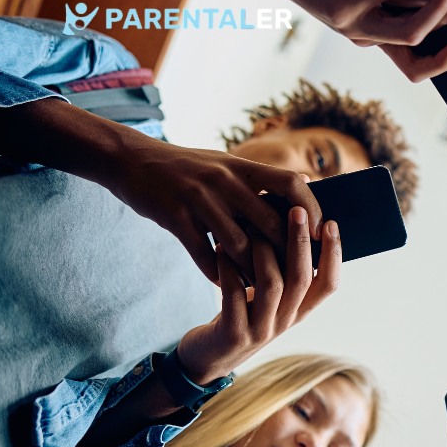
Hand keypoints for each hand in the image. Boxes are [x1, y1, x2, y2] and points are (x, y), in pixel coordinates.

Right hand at [108, 140, 321, 284]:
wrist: (128, 159)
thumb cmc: (185, 168)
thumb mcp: (224, 164)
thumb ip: (258, 180)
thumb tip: (302, 192)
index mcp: (241, 166)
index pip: (290, 184)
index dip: (310, 209)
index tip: (318, 233)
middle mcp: (224, 179)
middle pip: (269, 222)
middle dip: (285, 252)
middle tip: (295, 274)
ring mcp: (199, 198)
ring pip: (238, 245)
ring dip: (251, 271)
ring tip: (261, 287)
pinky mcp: (174, 217)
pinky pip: (203, 254)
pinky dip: (217, 274)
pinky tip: (224, 284)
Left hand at [176, 207, 340, 382]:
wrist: (210, 357)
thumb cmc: (242, 314)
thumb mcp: (270, 297)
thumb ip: (283, 269)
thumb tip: (295, 221)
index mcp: (301, 311)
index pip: (329, 284)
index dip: (334, 255)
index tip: (331, 223)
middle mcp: (287, 321)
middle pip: (302, 278)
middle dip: (300, 242)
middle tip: (295, 210)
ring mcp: (262, 330)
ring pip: (272, 285)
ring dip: (262, 251)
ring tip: (251, 227)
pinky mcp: (234, 334)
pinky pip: (233, 294)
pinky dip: (228, 267)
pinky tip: (221, 247)